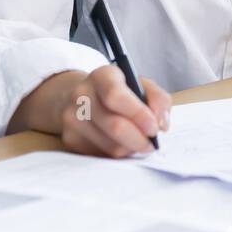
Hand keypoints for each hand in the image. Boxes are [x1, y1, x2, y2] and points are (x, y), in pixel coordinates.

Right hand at [52, 64, 172, 157]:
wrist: (82, 97)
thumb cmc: (119, 92)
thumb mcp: (141, 84)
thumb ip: (158, 99)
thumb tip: (161, 123)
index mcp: (101, 76)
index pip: (115, 96)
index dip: (138, 115)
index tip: (154, 128)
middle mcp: (81, 95)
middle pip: (114, 126)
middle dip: (139, 139)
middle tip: (152, 143)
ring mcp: (72, 118)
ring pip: (110, 146)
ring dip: (130, 148)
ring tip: (138, 141)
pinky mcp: (70, 139)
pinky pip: (101, 155)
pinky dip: (117, 154)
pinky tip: (121, 143)